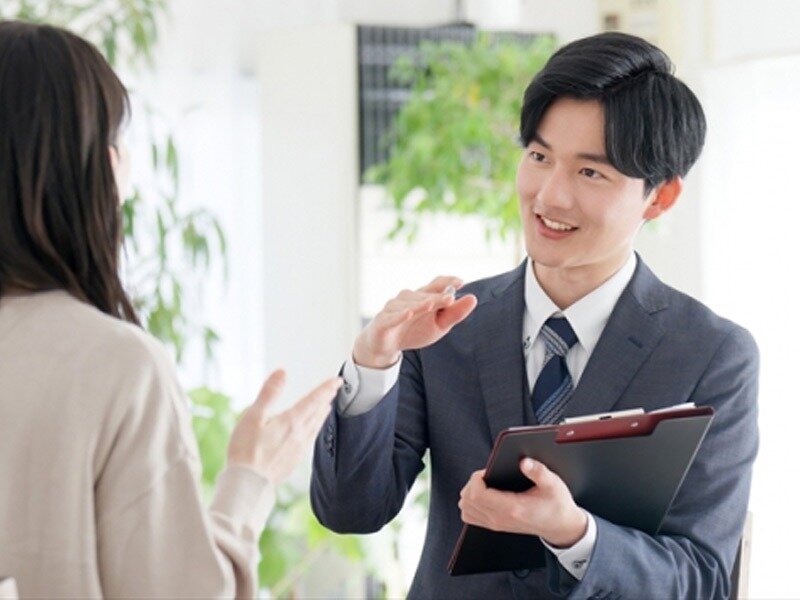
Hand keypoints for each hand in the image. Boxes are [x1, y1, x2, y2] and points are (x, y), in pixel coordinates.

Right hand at [227, 370, 341, 484]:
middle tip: (335, 389)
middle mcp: (300, 434)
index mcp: (292, 421)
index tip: (337, 380)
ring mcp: (298, 449)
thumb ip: (269, 393)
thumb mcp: (253, 416)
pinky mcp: (294, 460)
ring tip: (327, 407)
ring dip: (322, 414)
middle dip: (326, 398)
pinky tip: (312, 432)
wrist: (248, 484)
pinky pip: (310, 440)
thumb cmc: (246, 449)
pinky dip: (315, 429)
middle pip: (317, 412)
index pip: (313, 400)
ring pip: (315, 427)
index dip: (326, 388)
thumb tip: (282, 372)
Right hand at [353, 275, 477, 367]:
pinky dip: (400, 315)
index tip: (460, 282)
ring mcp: (393, 308)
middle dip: (437, 297)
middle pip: (425, 296)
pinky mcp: (383, 320)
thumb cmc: (415, 331)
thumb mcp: (439, 325)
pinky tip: (409, 313)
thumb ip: (455, 313)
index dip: (446, 282)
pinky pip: (392, 317)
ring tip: (431, 306)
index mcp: (423, 296)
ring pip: (409, 305)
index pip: (436, 285)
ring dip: (419, 305)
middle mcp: (408, 297)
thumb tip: (473, 298)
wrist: (387, 346)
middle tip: (450, 299)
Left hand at [458, 458, 587, 547]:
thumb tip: (524, 462)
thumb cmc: (557, 505)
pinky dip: (471, 504)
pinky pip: (471, 516)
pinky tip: (482, 495)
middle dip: (471, 483)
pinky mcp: (495, 525)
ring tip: (482, 484)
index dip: (476, 479)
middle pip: (468, 501)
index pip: (478, 495)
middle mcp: (500, 518)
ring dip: (469, 494)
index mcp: (512, 508)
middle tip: (484, 475)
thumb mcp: (553, 484)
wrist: (560, 526)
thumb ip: (539, 471)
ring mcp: (496, 524)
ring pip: (466, 509)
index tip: (485, 471)